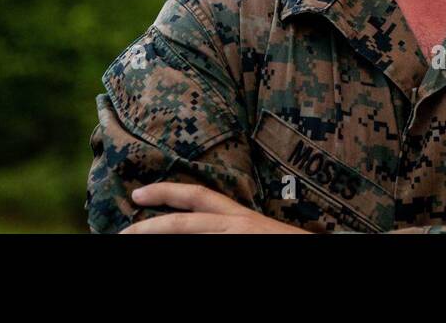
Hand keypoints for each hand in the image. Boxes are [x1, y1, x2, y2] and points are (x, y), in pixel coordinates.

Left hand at [120, 182, 311, 233]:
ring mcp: (239, 239)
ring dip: (161, 238)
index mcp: (238, 217)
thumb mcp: (256, 231)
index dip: (165, 192)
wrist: (324, 252)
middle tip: (121, 232)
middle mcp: (236, 225)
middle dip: (149, 226)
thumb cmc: (290, 242)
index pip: (197, 196)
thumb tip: (199, 225)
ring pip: (189, 234)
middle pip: (184, 220)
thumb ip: (230, 226)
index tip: (138, 194)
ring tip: (133, 242)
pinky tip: (164, 253)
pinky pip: (204, 249)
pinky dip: (184, 250)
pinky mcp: (245, 249)